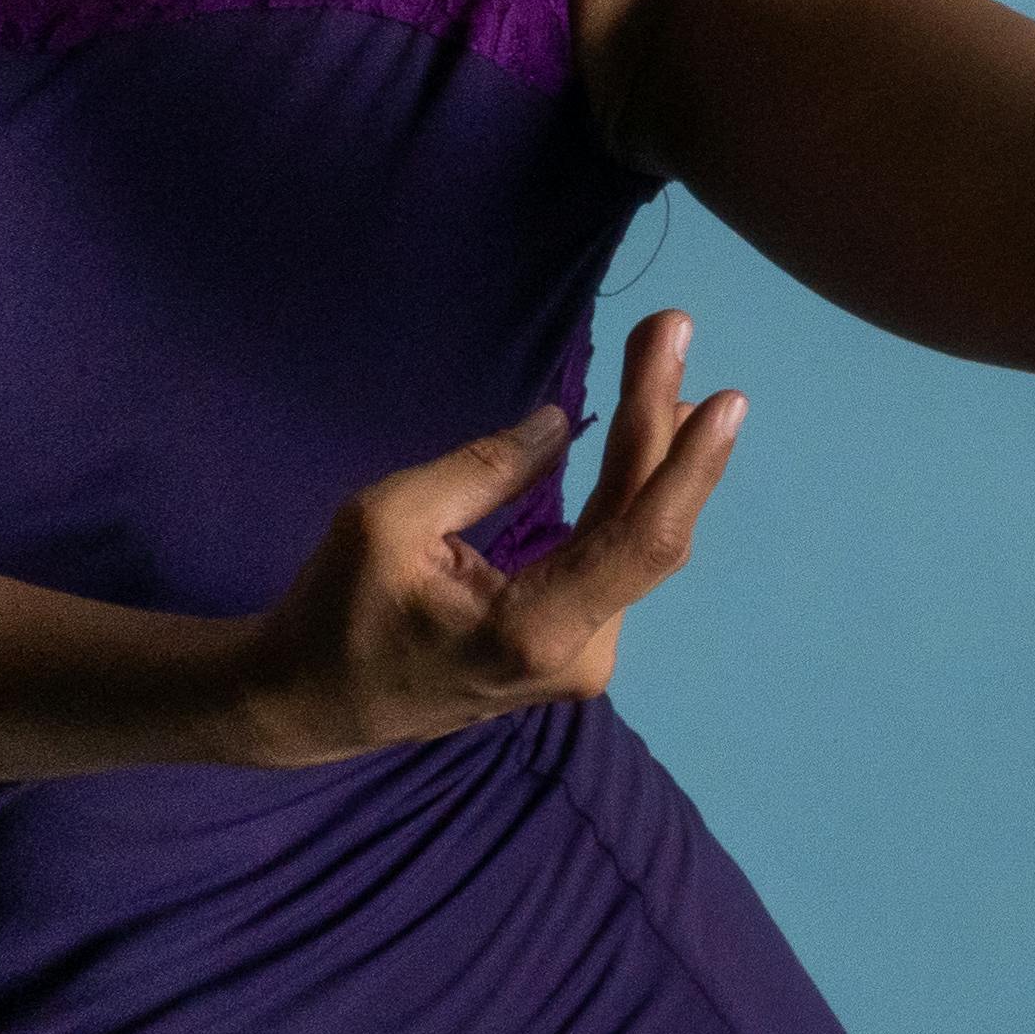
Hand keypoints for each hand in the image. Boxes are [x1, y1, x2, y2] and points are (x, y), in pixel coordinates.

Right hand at [235, 310, 747, 765]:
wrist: (309, 704)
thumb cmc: (336, 611)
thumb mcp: (388, 519)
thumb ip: (485, 469)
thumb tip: (561, 424)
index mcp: (534, 630)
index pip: (642, 540)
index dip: (689, 466)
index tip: (725, 396)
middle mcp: (579, 653)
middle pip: (646, 525)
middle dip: (662, 422)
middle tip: (673, 330)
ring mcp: (580, 656)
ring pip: (635, 538)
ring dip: (652, 450)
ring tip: (664, 361)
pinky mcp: (570, 646)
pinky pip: (615, 555)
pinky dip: (632, 488)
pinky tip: (652, 433)